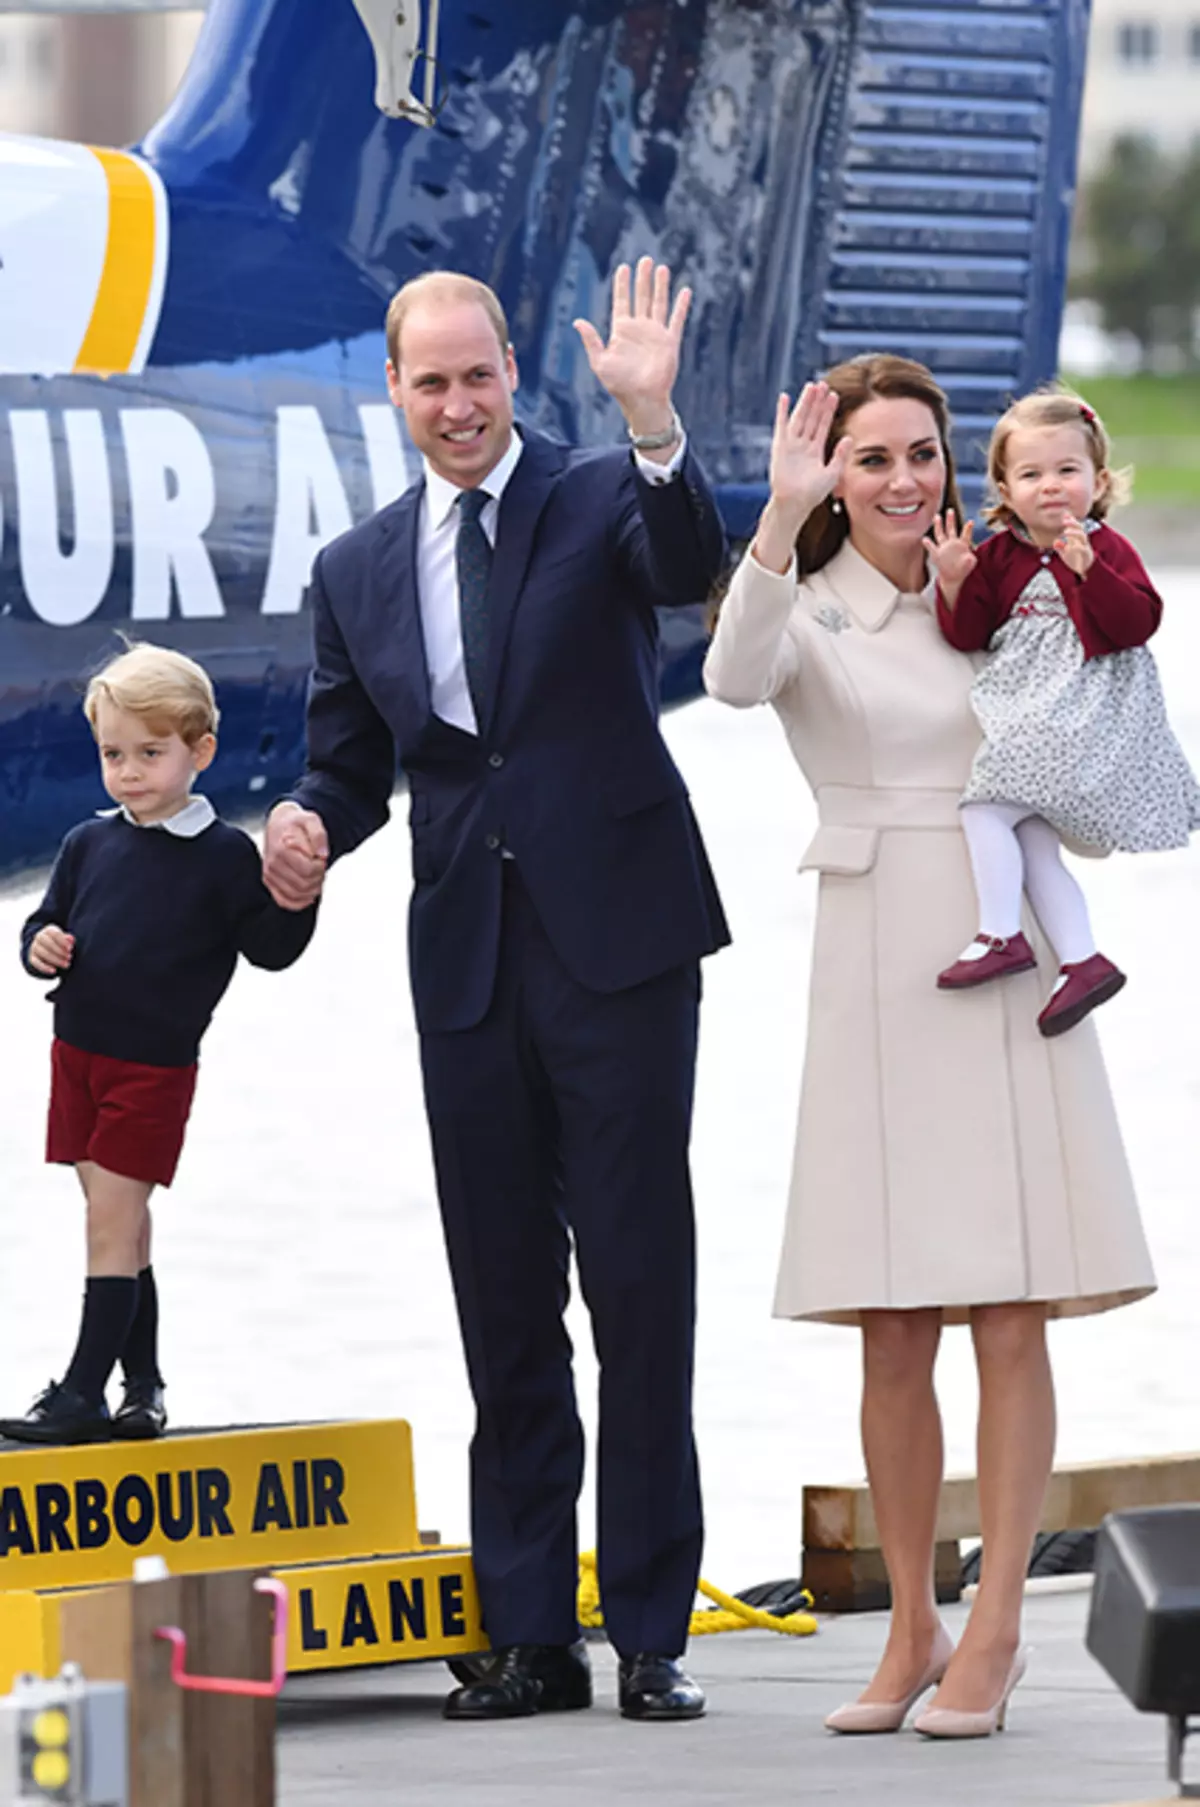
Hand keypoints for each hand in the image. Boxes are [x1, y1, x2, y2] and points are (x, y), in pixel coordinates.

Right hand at [29, 925, 73, 974]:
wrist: (46, 947)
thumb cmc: (59, 942)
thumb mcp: (64, 938)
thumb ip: (68, 939)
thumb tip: (71, 939)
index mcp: (48, 930)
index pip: (54, 934)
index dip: (62, 941)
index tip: (70, 948)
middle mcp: (39, 937)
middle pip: (48, 943)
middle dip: (60, 951)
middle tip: (70, 957)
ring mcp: (34, 947)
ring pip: (43, 953)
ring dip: (55, 960)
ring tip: (66, 964)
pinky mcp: (32, 958)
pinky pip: (36, 963)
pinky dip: (45, 967)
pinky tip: (54, 971)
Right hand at [263, 804, 327, 909]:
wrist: (279, 824)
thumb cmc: (296, 823)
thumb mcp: (311, 820)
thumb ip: (319, 835)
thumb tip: (323, 855)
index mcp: (282, 849)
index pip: (307, 870)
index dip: (320, 867)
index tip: (321, 859)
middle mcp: (272, 864)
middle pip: (303, 885)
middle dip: (318, 878)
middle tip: (320, 868)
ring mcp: (269, 875)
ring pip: (295, 895)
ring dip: (312, 890)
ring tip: (316, 877)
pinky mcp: (269, 882)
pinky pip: (284, 901)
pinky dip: (299, 902)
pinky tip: (309, 895)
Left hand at [573, 258, 688, 435]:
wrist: (641, 400)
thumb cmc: (618, 385)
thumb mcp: (599, 362)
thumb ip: (591, 340)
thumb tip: (577, 321)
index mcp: (621, 330)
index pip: (622, 301)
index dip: (623, 285)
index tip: (624, 268)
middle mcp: (639, 329)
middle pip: (641, 297)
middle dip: (642, 279)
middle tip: (645, 260)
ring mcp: (655, 334)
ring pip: (658, 303)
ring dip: (660, 286)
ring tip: (661, 268)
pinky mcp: (669, 342)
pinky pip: (676, 320)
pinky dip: (681, 306)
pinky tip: (684, 291)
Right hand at [769, 382, 851, 518]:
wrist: (795, 503)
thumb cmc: (813, 494)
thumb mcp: (832, 474)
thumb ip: (840, 455)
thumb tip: (849, 438)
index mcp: (815, 451)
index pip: (823, 425)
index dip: (828, 410)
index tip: (834, 395)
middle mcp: (803, 445)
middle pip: (811, 418)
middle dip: (817, 402)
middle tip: (823, 384)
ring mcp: (791, 444)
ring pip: (800, 418)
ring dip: (805, 402)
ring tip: (811, 386)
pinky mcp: (780, 446)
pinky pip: (781, 425)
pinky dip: (782, 411)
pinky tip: (785, 397)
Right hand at [929, 511, 976, 599]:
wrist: (953, 577)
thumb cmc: (963, 569)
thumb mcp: (970, 564)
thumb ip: (970, 560)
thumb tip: (969, 557)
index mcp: (962, 545)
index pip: (965, 535)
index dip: (968, 529)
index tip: (971, 522)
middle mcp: (952, 544)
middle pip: (951, 530)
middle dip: (950, 520)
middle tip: (950, 510)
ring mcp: (944, 548)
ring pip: (940, 535)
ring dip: (939, 526)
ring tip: (937, 517)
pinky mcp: (937, 554)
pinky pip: (932, 548)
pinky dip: (928, 544)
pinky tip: (925, 539)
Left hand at [1054, 515, 1093, 576]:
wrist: (1085, 571)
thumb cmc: (1075, 560)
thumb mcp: (1065, 553)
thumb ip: (1060, 547)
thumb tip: (1056, 541)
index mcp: (1076, 538)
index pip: (1074, 526)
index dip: (1071, 519)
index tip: (1065, 513)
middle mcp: (1081, 540)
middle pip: (1080, 528)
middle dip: (1073, 522)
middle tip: (1064, 520)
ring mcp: (1085, 546)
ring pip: (1082, 536)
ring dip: (1074, 532)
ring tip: (1065, 531)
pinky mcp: (1086, 554)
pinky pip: (1083, 548)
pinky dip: (1077, 547)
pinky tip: (1071, 546)